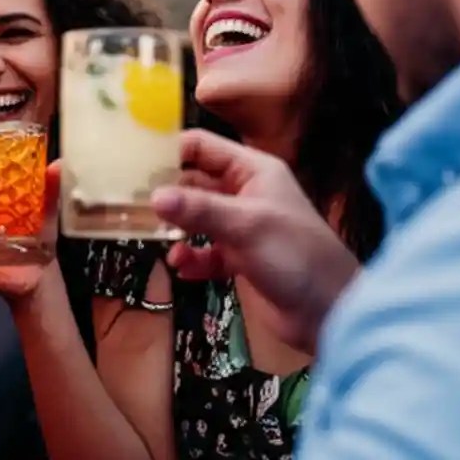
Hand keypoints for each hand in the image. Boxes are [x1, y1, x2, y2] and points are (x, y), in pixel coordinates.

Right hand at [152, 129, 360, 352]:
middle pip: (194, 181)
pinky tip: (182, 266)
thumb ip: (199, 210)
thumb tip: (153, 197)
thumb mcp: (245, 226)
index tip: (131, 163)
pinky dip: (191, 256)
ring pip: (196, 217)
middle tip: (128, 202)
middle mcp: (245, 192)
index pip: (202, 147)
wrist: (331, 312)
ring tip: (154, 237)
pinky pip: (205, 251)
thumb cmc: (296, 256)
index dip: (169, 151)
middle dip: (166, 192)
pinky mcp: (240, 258)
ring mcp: (242, 226)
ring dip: (176, 227)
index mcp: (253, 170)